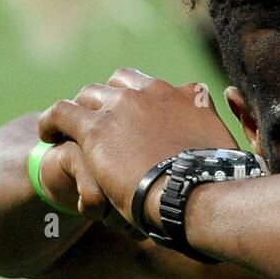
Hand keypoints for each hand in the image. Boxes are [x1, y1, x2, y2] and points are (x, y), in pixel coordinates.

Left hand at [38, 68, 238, 223]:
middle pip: (119, 83)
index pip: (153, 85)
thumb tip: (232, 96)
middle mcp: (153, 92)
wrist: (195, 195)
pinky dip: (52, 121)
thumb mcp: (228, 141)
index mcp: (185, 94)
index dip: (139, 101)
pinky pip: (61, 112)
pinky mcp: (95, 128)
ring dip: (81, 111)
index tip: (134, 121)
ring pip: (89, 95)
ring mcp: (122, 107)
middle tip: (102, 126)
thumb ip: (222, 117)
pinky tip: (48, 135)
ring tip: (70, 132)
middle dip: (108, 101)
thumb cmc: (219, 179)